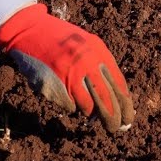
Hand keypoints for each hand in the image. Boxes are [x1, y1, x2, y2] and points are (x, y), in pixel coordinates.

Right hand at [0, 3, 135, 132]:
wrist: (32, 31)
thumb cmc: (62, 41)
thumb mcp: (87, 46)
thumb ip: (100, 67)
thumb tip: (113, 100)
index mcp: (99, 52)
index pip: (119, 85)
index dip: (125, 105)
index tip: (128, 119)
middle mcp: (86, 63)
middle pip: (106, 100)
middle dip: (112, 118)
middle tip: (115, 128)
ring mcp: (69, 75)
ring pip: (87, 106)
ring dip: (89, 112)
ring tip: (88, 110)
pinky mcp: (52, 85)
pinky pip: (68, 105)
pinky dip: (70, 104)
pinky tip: (65, 93)